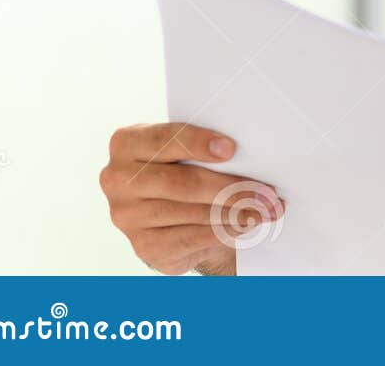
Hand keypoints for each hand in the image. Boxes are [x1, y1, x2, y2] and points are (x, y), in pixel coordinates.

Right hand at [99, 123, 282, 274]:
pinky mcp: (144, 246)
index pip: (164, 139)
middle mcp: (118, 180)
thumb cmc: (183, 168)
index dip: (198, 143)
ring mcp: (127, 216)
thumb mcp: (186, 150)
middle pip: (181, 182)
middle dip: (229, 186)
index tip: (231, 149)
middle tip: (266, 192)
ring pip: (190, 213)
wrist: (173, 213)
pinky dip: (224, 230)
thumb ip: (204, 147)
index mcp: (127, 143)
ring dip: (235, 212)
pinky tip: (246, 224)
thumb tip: (249, 155)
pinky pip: (191, 237)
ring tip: (266, 208)